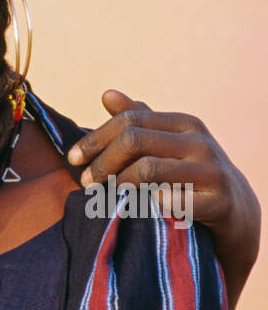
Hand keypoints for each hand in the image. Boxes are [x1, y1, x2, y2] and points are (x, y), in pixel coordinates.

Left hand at [67, 89, 260, 247]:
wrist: (237, 214)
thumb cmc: (191, 175)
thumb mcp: (168, 145)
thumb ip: (139, 121)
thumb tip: (107, 94)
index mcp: (185, 123)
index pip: (129, 121)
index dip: (96, 139)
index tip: (73, 159)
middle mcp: (200, 142)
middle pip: (134, 142)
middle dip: (102, 162)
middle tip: (85, 182)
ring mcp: (212, 171)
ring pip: (148, 170)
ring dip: (118, 184)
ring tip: (103, 196)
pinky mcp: (219, 202)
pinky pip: (170, 201)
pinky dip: (146, 204)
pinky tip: (135, 210)